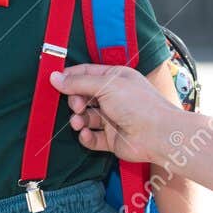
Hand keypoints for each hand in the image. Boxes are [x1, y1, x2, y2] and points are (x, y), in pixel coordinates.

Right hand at [51, 63, 175, 162]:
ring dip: (78, 120)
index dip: (69, 77)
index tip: (54, 82)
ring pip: (85, 118)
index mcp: (115, 78)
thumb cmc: (139, 104)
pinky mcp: (111, 139)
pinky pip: (91, 137)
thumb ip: (78, 82)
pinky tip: (86, 134)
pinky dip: (86, 136)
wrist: (158, 134)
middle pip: (83, 96)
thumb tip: (55, 78)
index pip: (86, 74)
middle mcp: (113, 97)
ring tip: (78, 122)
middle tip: (76, 106)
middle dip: (75, 101)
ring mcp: (112, 118)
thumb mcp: (106, 84)